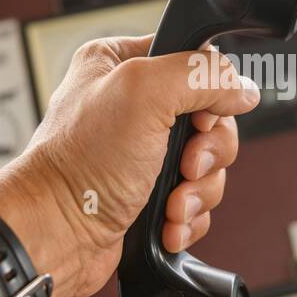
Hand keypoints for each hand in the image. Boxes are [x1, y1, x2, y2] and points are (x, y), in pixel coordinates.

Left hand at [0, 35, 259, 296]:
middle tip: (185, 167)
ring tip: (172, 204)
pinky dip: (187, 216)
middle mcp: (133, 106)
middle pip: (212, 119)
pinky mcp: (148, 194)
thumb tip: (242, 88)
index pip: (196, 63)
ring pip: (207, 165)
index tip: (200, 121)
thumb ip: (201, 75)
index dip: (210, 96)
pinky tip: (167, 223)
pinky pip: (194, 201)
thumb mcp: (143, 93)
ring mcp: (141, 153)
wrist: (54, 234)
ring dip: (198, 191)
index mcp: (123, 64)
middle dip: (207, 154)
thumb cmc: (79, 164)